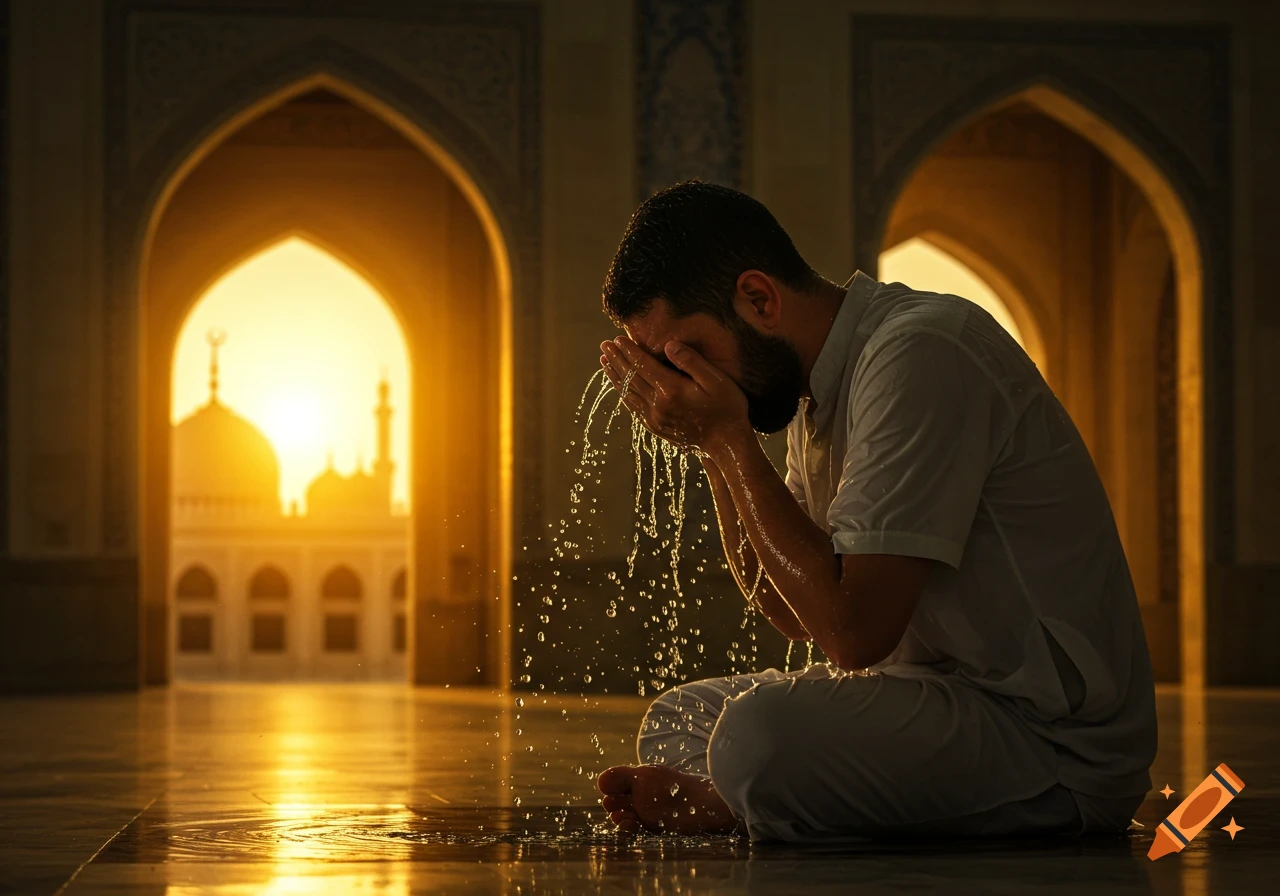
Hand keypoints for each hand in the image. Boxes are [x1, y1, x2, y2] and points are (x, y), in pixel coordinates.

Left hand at [600, 336, 750, 451]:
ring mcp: (654, 419)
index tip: (617, 338)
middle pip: (631, 378)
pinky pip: (633, 408)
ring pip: (628, 393)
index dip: (629, 350)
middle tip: (604, 345)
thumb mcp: (716, 380)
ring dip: (615, 376)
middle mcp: (658, 405)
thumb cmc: (727, 409)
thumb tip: (668, 345)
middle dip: (617, 359)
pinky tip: (619, 386)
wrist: (726, 445)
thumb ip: (691, 361)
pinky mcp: (655, 428)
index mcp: (672, 390)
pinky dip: (623, 393)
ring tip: (604, 362)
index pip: (643, 365)